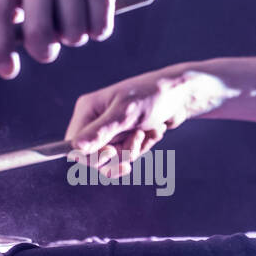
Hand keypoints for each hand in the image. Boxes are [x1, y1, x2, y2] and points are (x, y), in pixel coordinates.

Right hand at [64, 64, 240, 177]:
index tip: (111, 153)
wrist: (182, 96)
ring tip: (146, 132)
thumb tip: (75, 149)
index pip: (74, 145)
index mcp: (88, 110)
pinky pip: (127, 156)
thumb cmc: (153, 96)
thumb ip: (101, 132)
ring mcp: (111, 130)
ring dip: (133, 151)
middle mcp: (96, 120)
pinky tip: (154, 131)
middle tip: (136, 140)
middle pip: (93, 157)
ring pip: (113, 159)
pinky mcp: (126, 137)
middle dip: (118, 154)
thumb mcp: (126, 113)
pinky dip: (143, 148)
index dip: (90, 156)